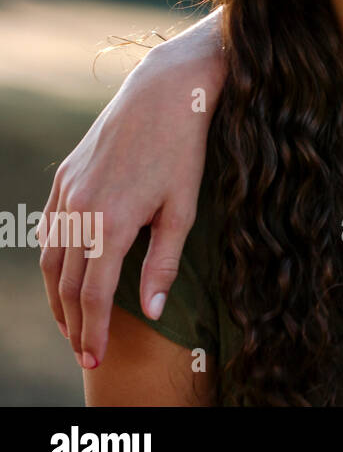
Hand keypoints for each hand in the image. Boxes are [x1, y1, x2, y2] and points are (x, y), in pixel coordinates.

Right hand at [40, 10, 225, 368]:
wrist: (162, 94)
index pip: (94, 296)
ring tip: (72, 322)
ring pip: (51, 259)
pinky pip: (50, 229)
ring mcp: (67, 192)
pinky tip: (65, 274)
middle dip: (73, 323)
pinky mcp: (64, 178)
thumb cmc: (182, 151)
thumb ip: (164, 264)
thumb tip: (152, 312)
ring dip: (58, 296)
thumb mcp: (183, 210)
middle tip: (83, 352)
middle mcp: (80, 211)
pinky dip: (54, 259)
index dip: (93, 331)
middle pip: (67, 284)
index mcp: (111, 224)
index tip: (95, 357)